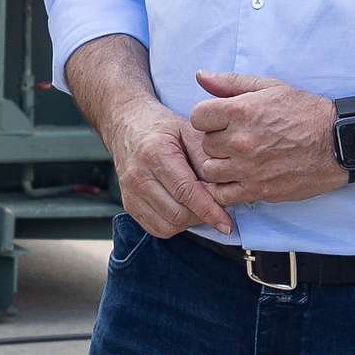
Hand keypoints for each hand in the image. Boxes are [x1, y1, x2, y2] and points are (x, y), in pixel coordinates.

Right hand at [104, 102, 230, 239]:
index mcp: (154, 153)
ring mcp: (130, 193)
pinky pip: (157, 228)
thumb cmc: (163, 128)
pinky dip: (175, 225)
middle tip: (217, 204)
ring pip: (168, 226)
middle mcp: (138, 176)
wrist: (128, 126)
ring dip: (190, 221)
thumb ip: (207, 157)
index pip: (185, 191)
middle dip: (203, 215)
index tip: (226, 224)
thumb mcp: (190, 130)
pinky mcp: (129, 205)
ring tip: (200, 204)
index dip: (209, 210)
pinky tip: (184, 209)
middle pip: (178, 213)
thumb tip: (224, 187)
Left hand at [188, 72, 345, 207]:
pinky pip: (223, 195)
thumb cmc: (305, 112)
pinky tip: (239, 179)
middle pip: (205, 145)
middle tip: (235, 141)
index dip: (208, 119)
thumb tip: (200, 76)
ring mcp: (248, 168)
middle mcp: (241, 140)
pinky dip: (226, 189)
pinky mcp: (258, 190)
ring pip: (210, 171)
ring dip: (220, 166)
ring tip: (238, 160)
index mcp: (241, 111)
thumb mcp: (270, 87)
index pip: (198, 116)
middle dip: (217, 142)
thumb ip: (231, 83)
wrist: (338, 142)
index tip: (221, 122)